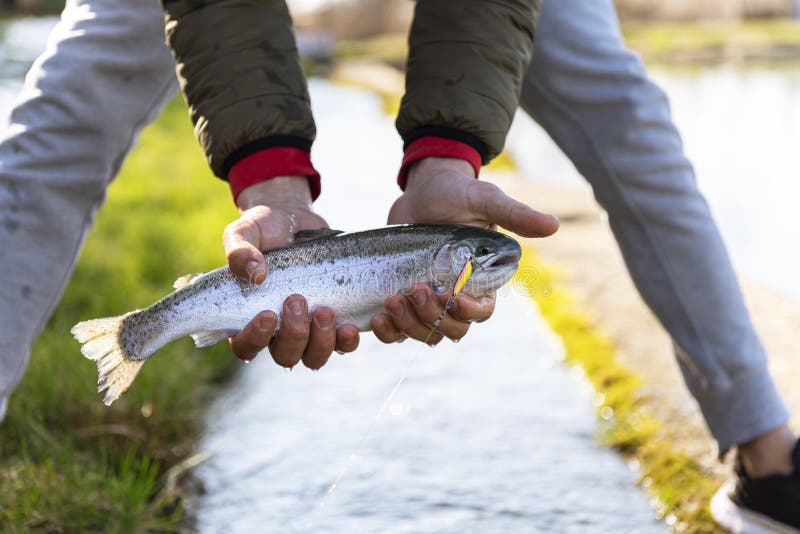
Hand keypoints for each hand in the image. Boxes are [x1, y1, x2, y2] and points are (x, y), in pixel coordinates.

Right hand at [222, 176, 359, 367]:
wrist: (295, 219)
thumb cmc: (263, 229)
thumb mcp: (245, 232)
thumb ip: (239, 251)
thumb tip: (256, 274)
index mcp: (248, 317)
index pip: (245, 346)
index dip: (255, 339)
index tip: (267, 315)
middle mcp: (278, 330)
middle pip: (285, 356)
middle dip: (294, 335)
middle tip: (297, 300)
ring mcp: (308, 328)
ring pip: (314, 357)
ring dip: (321, 342)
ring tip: (325, 310)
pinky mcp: (333, 320)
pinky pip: (342, 345)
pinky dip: (346, 342)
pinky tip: (349, 326)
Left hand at [372, 157, 558, 344]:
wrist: (423, 188)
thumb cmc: (458, 193)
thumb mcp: (486, 199)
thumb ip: (515, 215)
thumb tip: (554, 225)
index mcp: (482, 280)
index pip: (481, 312)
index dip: (468, 311)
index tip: (451, 295)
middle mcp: (456, 295)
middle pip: (450, 329)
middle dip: (431, 317)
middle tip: (415, 289)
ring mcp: (428, 300)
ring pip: (424, 333)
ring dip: (408, 325)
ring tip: (393, 299)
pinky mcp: (403, 297)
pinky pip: (398, 329)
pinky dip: (389, 331)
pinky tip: (377, 318)